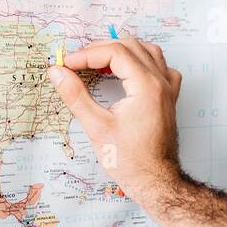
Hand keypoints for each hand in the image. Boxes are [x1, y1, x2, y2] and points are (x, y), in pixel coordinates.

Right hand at [47, 37, 183, 200]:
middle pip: (130, 46)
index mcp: (146, 86)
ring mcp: (168, 88)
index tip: (68, 64)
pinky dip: (142, 61)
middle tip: (77, 63)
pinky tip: (127, 72)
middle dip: (100, 49)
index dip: (87, 54)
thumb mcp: (96, 126)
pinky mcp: (169, 97)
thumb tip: (57, 72)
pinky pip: (160, 66)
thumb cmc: (129, 159)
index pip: (115, 52)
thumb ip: (75, 95)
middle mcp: (161, 82)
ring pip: (147, 51)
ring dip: (121, 50)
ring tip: (97, 62)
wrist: (155, 180)